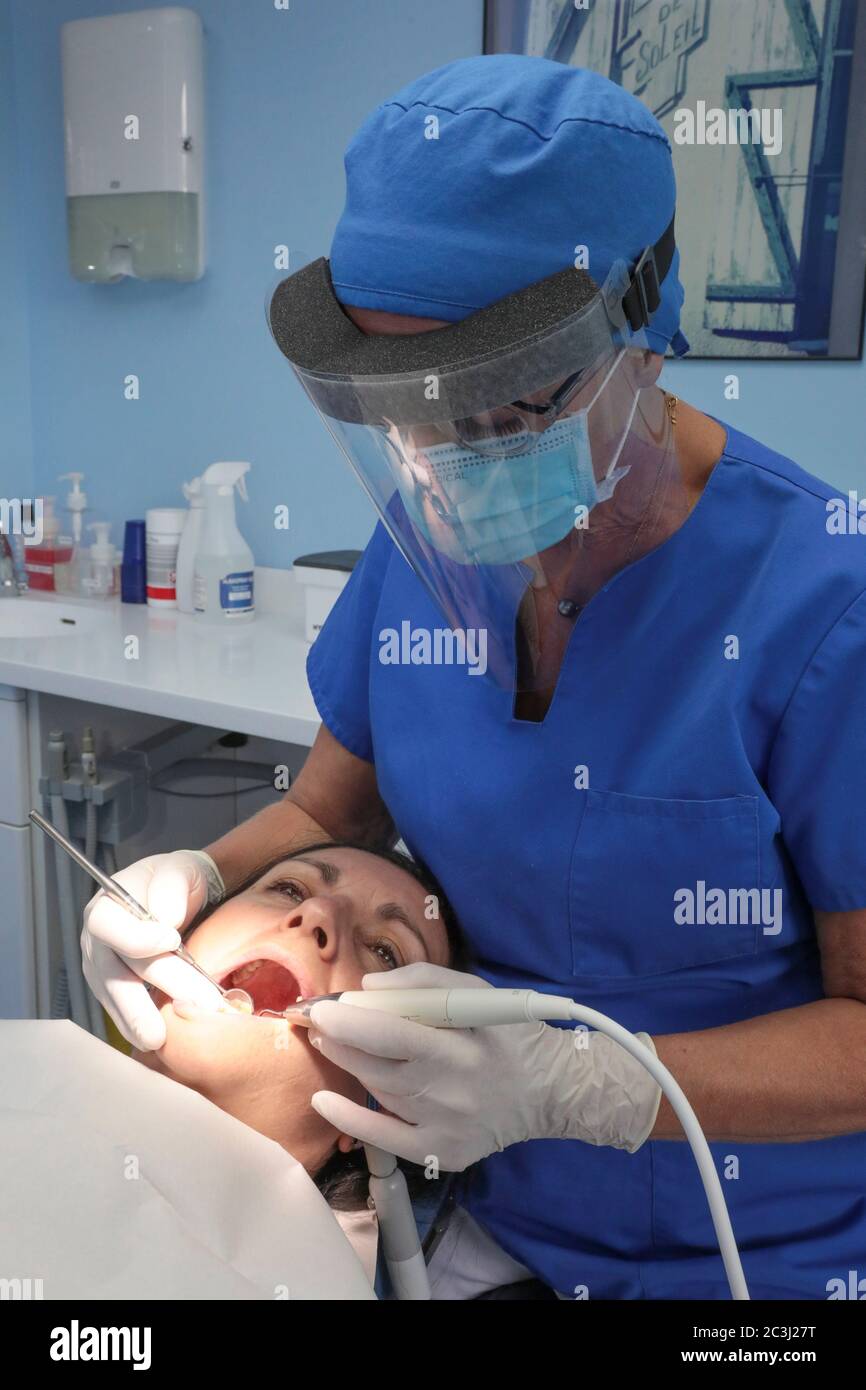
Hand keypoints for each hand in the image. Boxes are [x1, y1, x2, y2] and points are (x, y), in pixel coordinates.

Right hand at [81, 849, 225, 1050]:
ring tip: (162, 1040)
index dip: (136, 937)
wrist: (180, 895)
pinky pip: (122, 1009)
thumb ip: (172, 887)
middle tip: (185, 1008)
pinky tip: (161, 1039)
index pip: (107, 925)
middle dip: (146, 995)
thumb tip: (165, 919)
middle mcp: (96, 941)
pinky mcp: (113, 989)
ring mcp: (102, 968)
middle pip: (113, 971)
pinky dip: (140, 1024)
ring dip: (141, 1019)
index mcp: (106, 906)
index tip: (172, 940)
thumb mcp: (179, 869)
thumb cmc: (177, 880)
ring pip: (116, 996)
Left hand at [307, 963, 661, 1170]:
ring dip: (348, 1065)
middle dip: (339, 1040)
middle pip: (377, 1065)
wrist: (552, 1091)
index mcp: (464, 1045)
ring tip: (331, 1043)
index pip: (393, 1033)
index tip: (323, 1007)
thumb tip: (369, 987)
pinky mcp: (442, 1151)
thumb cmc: (511, 1034)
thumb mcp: (479, 991)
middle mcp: (453, 1090)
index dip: (350, 1020)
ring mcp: (445, 1125)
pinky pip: (384, 1139)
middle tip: (318, 1021)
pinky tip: (324, 1099)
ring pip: (380, 1092)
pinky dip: (350, 1119)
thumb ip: (424, 982)